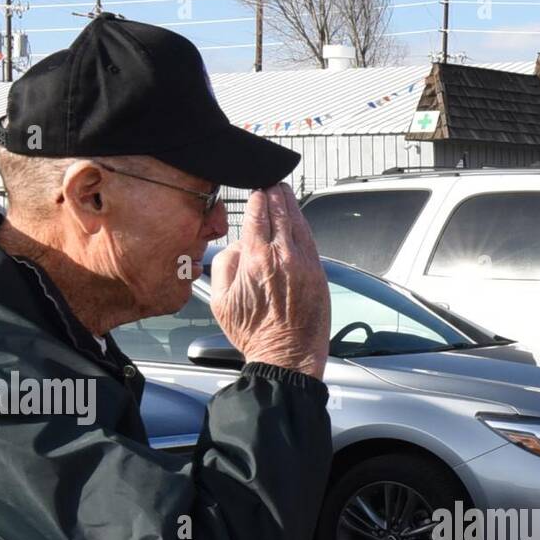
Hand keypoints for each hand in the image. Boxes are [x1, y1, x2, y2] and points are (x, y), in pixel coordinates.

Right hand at [210, 185, 329, 380]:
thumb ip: (224, 263)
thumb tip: (237, 243)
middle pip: (280, 209)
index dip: (256, 196)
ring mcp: (305, 262)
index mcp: (256, 258)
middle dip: (275, 192)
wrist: (287, 357)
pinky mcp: (319, 272)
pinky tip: (298, 219)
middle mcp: (283, 255)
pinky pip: (311, 238)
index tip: (255, 189)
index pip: (257, 212)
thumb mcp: (220, 300)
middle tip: (271, 182)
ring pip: (299, 220)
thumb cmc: (254, 334)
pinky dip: (303, 224)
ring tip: (284, 193)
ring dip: (290, 203)